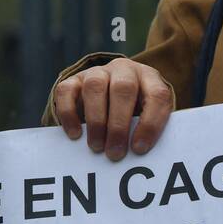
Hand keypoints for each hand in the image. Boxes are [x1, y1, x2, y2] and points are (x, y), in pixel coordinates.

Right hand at [53, 58, 173, 160]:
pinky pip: (66, 90)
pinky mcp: (74, 79)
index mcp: (149, 78)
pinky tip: (75, 134)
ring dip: (96, 120)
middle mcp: (124, 70)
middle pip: (123, 89)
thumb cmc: (134, 113)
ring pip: (95, 86)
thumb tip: (137, 153)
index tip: (139, 149)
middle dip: (118, 125)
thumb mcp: (146, 117)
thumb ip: (145, 129)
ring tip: (97, 146)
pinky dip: (69, 114)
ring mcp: (97, 72)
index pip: (156, 95)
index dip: (150, 123)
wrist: (109, 94)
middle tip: (115, 153)